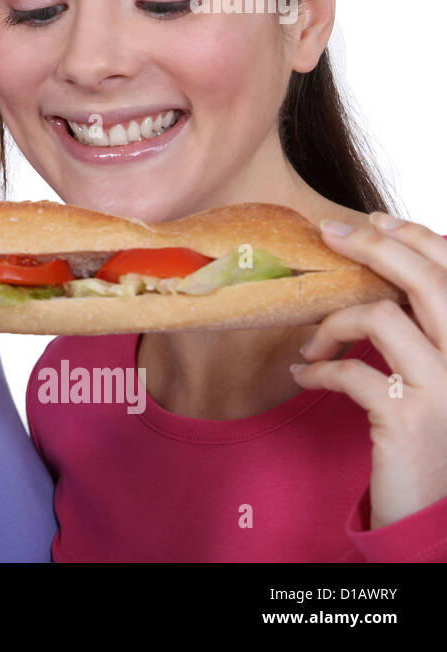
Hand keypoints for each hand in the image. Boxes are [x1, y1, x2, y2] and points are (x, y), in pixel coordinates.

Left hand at [292, 212, 446, 527]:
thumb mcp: (437, 377)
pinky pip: (348, 372)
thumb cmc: (431, 438)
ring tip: (310, 347)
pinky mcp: (408, 418)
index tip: (375, 221)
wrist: (436, 513)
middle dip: (376, 247)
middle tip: (330, 232)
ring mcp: (446, 388)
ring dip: (331, 325)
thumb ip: (424, 330)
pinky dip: (316, 370)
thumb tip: (383, 279)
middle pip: (427, 281)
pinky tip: (303, 376)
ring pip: (379, 318)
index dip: (419, 237)